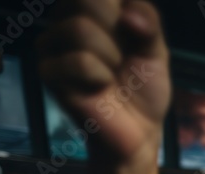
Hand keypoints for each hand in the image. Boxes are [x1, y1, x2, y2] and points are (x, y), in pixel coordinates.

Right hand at [37, 0, 169, 165]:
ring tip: (113, 74)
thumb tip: (127, 13)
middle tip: (123, 55)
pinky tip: (100, 88)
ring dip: (111, 57)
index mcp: (89, 10)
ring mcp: (53, 45)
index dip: (122, 8)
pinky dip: (100, 77)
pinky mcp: (48, 72)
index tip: (134, 31)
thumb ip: (149, 22)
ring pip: (80, 29)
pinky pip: (78, 61)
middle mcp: (66, 20)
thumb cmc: (143, 87)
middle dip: (117, 29)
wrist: (139, 130)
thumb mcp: (156, 50)